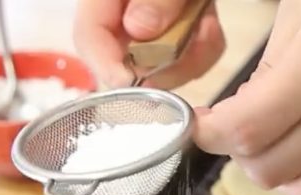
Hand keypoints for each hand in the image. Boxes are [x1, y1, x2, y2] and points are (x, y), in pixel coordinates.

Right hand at [73, 0, 225, 88]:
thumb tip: (139, 29)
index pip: (90, 37)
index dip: (106, 63)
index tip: (130, 80)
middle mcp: (125, 9)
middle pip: (128, 58)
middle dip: (162, 64)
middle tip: (187, 54)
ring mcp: (153, 19)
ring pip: (163, 62)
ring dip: (190, 55)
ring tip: (205, 29)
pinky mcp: (180, 23)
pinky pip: (189, 51)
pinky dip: (204, 46)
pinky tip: (210, 26)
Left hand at [195, 0, 300, 194]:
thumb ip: (267, 69)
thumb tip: (237, 117)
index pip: (247, 129)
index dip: (208, 133)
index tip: (197, 122)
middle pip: (267, 168)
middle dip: (237, 149)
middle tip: (236, 121)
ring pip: (299, 190)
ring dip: (272, 169)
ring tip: (273, 137)